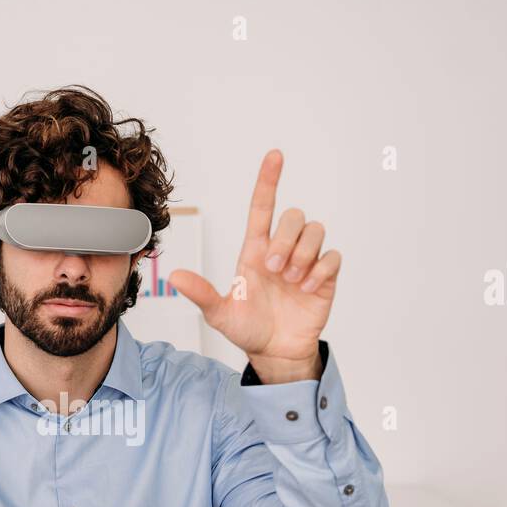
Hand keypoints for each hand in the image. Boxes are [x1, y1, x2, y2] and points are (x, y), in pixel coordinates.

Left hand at [168, 149, 339, 382]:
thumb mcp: (220, 313)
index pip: (262, 206)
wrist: (274, 351)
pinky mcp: (324, 276)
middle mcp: (281, 249)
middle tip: (275, 270)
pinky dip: (320, 270)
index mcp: (255, 250)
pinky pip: (332, 256)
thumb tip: (174, 277)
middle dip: (285, 239)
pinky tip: (306, 289)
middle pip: (293, 216)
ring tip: (291, 280)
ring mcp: (305, 261)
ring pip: (315, 229)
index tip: (275, 155)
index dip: (268, 180)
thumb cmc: (247, 328)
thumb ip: (201, 294)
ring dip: (302, 253)